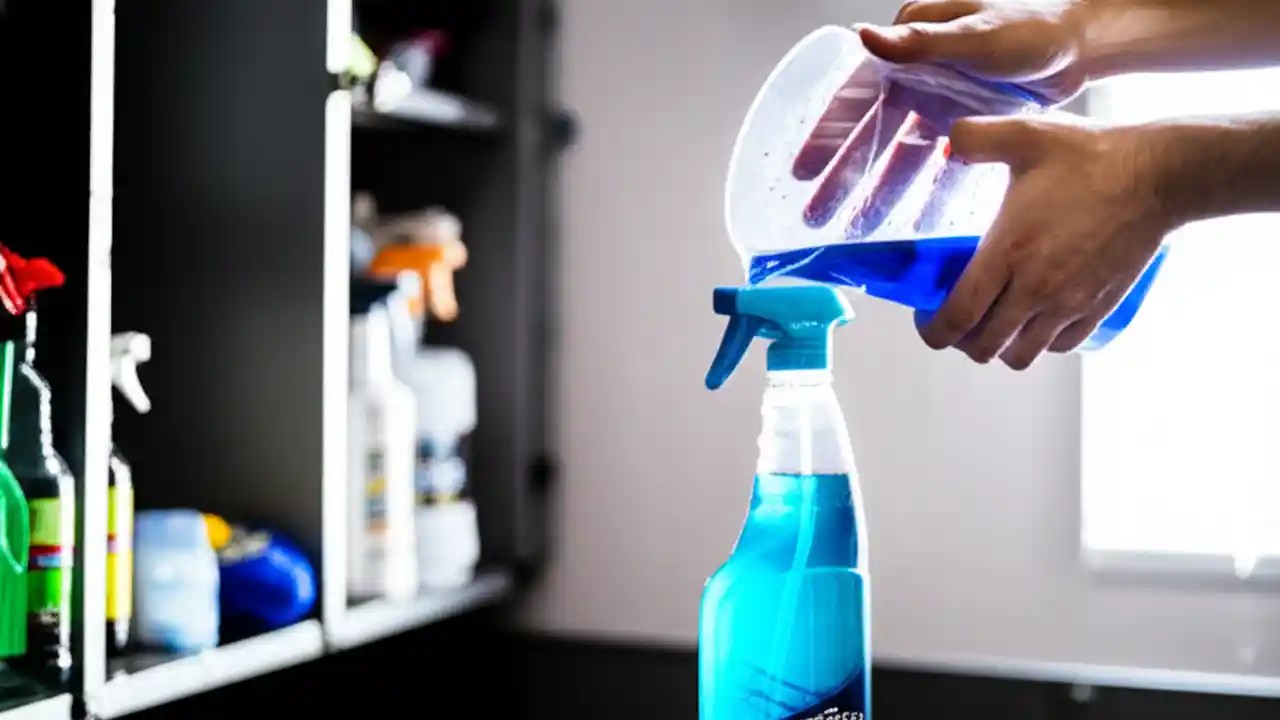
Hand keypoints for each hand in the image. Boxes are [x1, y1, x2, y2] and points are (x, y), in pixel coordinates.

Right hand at [795, 0, 1091, 237]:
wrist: (1085, 41)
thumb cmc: (1035, 26)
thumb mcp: (975, 36)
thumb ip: (920, 43)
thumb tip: (864, 36)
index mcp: (909, 52)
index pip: (855, 98)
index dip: (826, 136)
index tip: (802, 172)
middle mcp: (917, 78)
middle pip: (871, 136)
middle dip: (845, 178)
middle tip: (817, 216)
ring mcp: (939, 103)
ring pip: (901, 157)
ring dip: (881, 195)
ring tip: (858, 233)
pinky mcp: (965, 125)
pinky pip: (939, 167)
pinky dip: (929, 195)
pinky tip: (915, 228)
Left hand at [916, 115, 1171, 368]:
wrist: (1159, 175)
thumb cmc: (1091, 156)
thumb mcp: (1026, 135)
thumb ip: (976, 137)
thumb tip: (945, 141)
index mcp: (1008, 253)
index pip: (957, 317)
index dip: (934, 330)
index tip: (928, 319)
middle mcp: (1036, 289)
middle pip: (985, 346)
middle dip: (962, 340)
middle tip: (958, 318)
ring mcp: (1069, 304)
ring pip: (1023, 355)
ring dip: (1001, 346)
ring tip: (995, 321)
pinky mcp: (1099, 308)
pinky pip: (1061, 346)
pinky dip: (1041, 342)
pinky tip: (1035, 318)